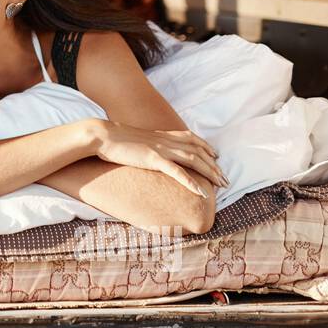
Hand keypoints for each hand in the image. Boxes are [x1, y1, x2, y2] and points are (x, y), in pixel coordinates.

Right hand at [85, 119, 225, 198]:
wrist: (102, 135)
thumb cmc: (115, 140)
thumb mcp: (137, 140)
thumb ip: (149, 145)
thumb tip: (151, 152)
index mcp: (162, 135)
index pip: (192, 139)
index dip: (207, 147)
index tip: (216, 156)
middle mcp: (165, 140)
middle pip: (198, 151)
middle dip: (214, 165)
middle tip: (225, 179)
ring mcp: (160, 149)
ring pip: (193, 160)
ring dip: (210, 173)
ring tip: (221, 185)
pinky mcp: (152, 159)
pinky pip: (176, 171)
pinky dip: (191, 182)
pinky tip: (201, 192)